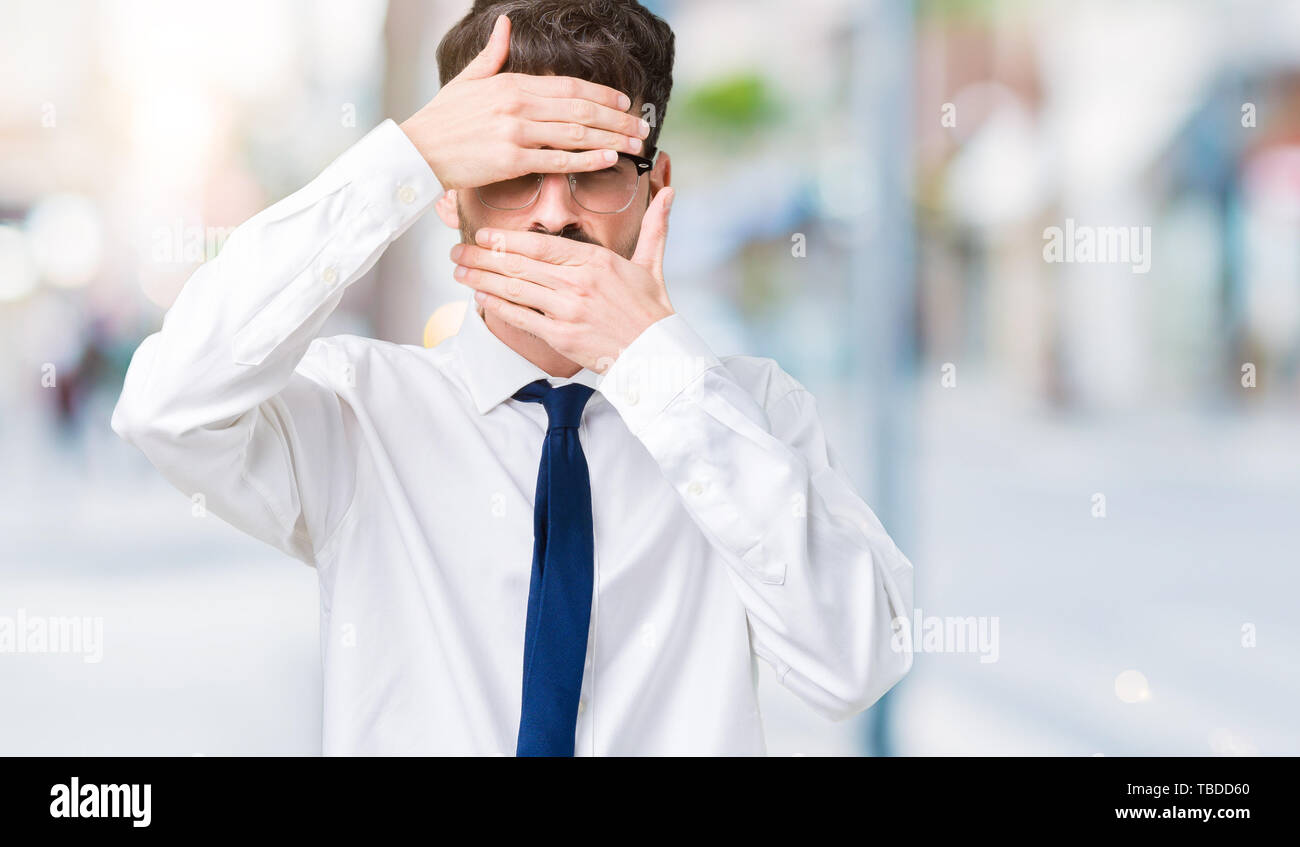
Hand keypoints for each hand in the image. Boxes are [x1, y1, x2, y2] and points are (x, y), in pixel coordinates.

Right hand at [399, 14, 650, 191]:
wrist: (416, 151)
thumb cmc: (442, 119)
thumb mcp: (467, 79)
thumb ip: (493, 53)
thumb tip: (505, 23)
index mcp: (512, 83)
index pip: (569, 87)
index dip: (602, 95)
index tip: (625, 103)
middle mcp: (518, 105)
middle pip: (581, 109)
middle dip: (617, 119)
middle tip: (642, 128)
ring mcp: (516, 133)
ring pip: (576, 134)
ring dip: (611, 140)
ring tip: (634, 146)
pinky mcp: (511, 160)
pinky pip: (558, 161)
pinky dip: (587, 160)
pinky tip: (608, 161)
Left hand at [451, 187, 676, 372]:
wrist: (657, 354)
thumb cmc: (652, 311)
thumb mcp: (652, 264)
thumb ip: (653, 226)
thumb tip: (667, 191)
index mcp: (595, 260)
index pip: (541, 244)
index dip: (507, 239)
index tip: (484, 234)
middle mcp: (577, 283)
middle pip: (519, 264)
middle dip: (482, 257)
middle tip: (457, 252)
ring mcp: (567, 310)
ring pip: (514, 289)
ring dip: (482, 280)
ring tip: (460, 272)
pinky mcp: (562, 337)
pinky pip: (521, 318)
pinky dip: (497, 307)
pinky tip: (480, 299)